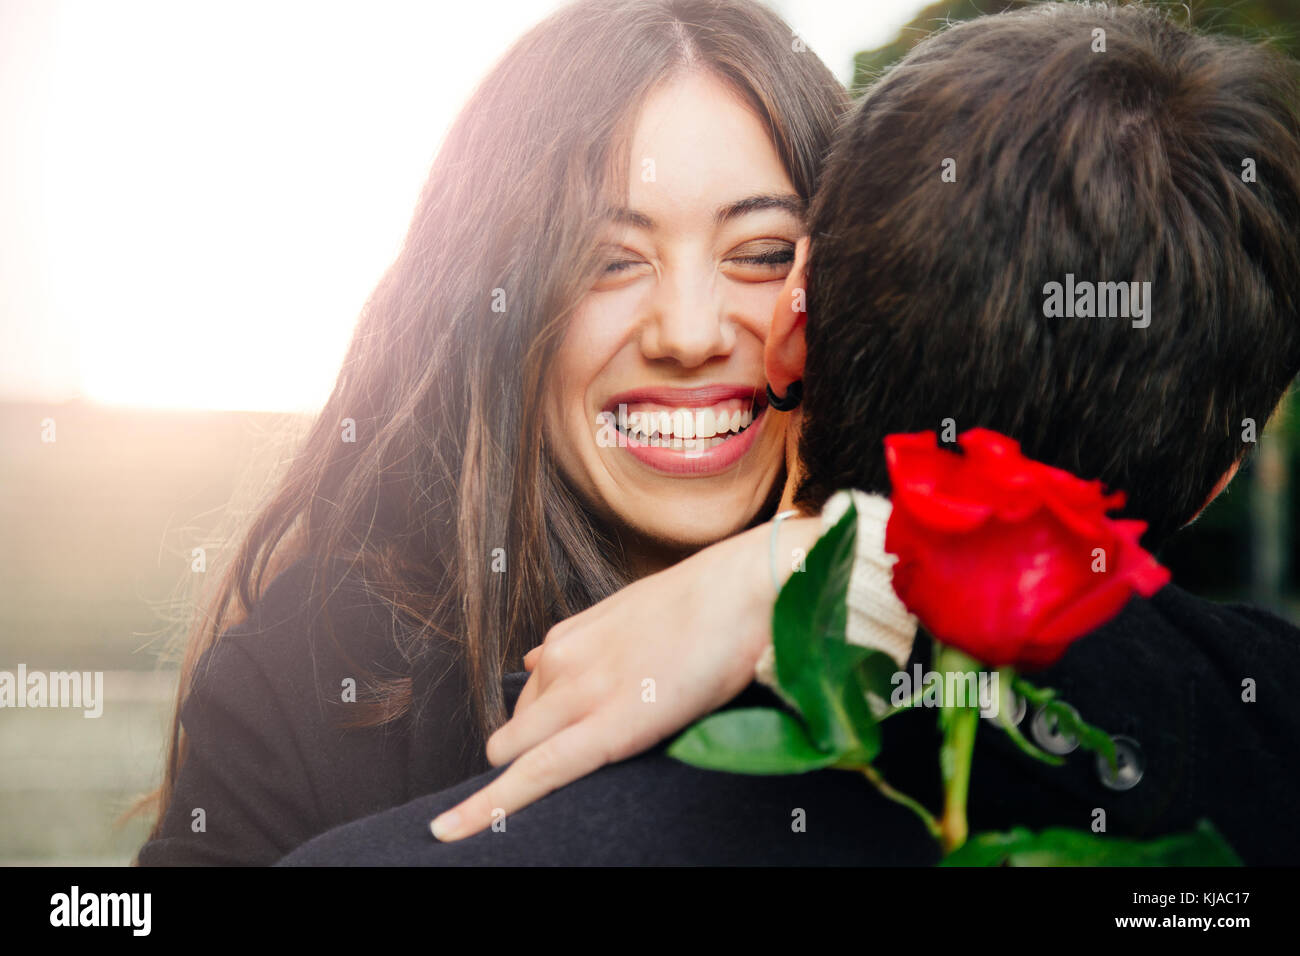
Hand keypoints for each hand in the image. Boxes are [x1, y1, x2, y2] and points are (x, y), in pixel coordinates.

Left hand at [429, 515, 820, 840]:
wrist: (745, 591)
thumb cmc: (706, 606)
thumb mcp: (630, 614)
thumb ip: (584, 641)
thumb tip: (538, 658)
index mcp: (568, 639)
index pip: (526, 700)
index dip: (527, 732)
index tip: (525, 751)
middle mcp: (559, 663)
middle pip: (511, 731)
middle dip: (519, 756)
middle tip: (559, 776)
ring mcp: (577, 695)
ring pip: (511, 754)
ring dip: (510, 779)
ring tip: (516, 809)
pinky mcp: (604, 730)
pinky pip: (533, 777)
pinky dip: (487, 809)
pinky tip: (450, 832)